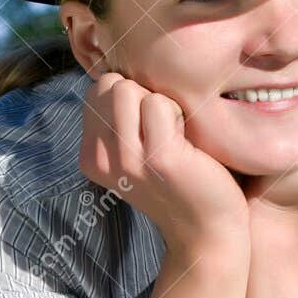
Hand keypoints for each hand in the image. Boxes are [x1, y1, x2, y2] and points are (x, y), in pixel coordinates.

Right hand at [81, 72, 248, 255]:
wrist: (208, 229)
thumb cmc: (181, 178)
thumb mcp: (137, 149)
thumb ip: (120, 116)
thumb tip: (116, 68)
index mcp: (90, 156)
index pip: (97, 88)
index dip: (131, 96)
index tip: (151, 129)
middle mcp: (99, 160)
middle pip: (110, 84)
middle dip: (143, 94)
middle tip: (166, 131)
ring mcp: (126, 161)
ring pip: (130, 90)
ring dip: (162, 104)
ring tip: (176, 137)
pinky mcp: (157, 158)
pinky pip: (160, 103)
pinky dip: (180, 113)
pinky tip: (189, 145)